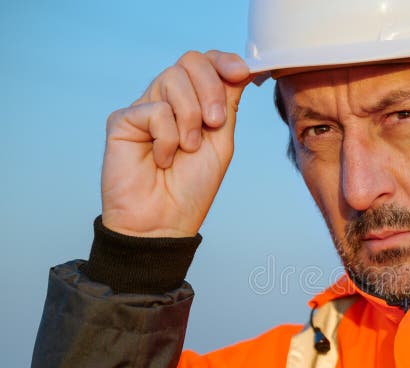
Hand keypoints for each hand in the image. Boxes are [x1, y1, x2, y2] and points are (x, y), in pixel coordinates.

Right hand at [101, 51, 252, 236]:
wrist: (164, 221)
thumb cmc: (192, 188)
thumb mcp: (221, 141)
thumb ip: (227, 104)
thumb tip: (240, 68)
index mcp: (195, 104)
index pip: (206, 64)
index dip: (224, 61)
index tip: (242, 73)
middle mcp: (169, 101)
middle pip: (191, 62)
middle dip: (211, 89)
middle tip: (215, 123)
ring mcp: (145, 108)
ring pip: (173, 78)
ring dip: (190, 117)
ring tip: (187, 149)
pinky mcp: (123, 120)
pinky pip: (154, 109)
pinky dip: (167, 137)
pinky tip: (161, 159)